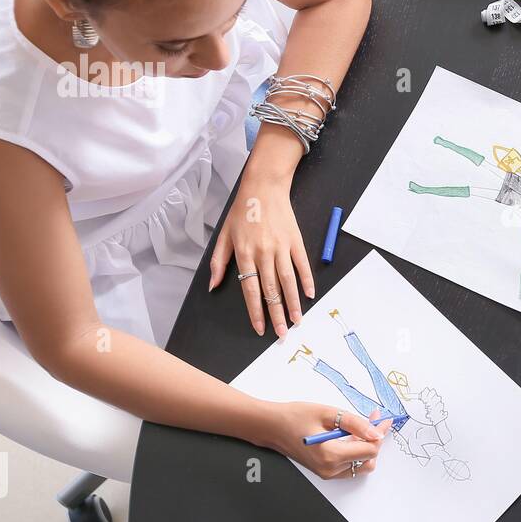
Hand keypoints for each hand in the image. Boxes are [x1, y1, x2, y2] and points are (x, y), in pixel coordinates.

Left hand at [209, 177, 314, 339]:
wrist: (263, 187)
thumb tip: (211, 286)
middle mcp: (263, 253)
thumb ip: (218, 262)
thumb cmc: (242, 211)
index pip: (251, 290)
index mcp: (244, 254)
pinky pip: (301, 264)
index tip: (260, 328)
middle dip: (276, 314)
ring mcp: (281, 247)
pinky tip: (309, 295)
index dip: (256, 312)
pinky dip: (306, 280)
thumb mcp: (224, 235)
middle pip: (271, 290)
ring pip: (287, 281)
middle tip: (282, 334)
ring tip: (297, 320)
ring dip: (293, 303)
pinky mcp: (295, 240)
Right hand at [266, 402, 386, 479]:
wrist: (272, 427)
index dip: (379, 433)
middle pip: (368, 459)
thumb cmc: (295, 417)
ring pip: (361, 465)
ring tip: (359, 427)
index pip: (370, 450)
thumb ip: (355, 424)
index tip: (382, 419)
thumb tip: (376, 432)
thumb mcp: (328, 413)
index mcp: (331, 455)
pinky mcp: (325, 472)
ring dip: (365, 446)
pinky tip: (350, 436)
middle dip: (373, 439)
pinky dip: (355, 452)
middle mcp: (330, 469)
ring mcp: (327, 473)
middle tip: (372, 419)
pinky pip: (350, 466)